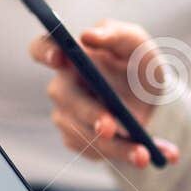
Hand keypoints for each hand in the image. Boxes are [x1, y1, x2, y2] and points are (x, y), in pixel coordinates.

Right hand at [32, 19, 180, 169]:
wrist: (148, 97)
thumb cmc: (136, 62)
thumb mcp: (136, 44)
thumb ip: (116, 34)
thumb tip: (88, 35)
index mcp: (71, 56)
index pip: (41, 48)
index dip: (44, 52)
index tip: (58, 58)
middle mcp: (63, 86)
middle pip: (66, 100)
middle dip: (90, 114)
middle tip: (111, 127)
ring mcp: (67, 115)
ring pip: (83, 134)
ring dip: (115, 145)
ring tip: (143, 153)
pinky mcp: (78, 140)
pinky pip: (97, 152)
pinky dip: (126, 155)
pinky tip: (148, 156)